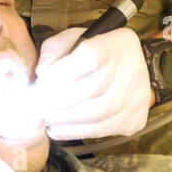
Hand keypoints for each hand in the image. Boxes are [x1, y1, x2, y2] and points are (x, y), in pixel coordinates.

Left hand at [30, 27, 152, 140]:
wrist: (131, 65)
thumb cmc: (95, 51)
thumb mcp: (72, 40)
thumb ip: (54, 51)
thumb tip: (43, 74)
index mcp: (112, 45)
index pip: (84, 61)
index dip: (57, 77)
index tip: (38, 89)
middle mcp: (129, 71)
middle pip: (88, 91)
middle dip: (55, 103)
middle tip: (36, 109)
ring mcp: (135, 98)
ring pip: (95, 115)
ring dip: (64, 120)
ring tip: (46, 119)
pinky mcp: (135, 119)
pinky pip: (102, 130)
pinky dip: (76, 132)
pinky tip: (59, 130)